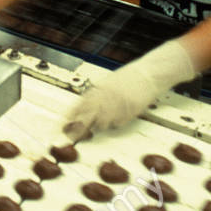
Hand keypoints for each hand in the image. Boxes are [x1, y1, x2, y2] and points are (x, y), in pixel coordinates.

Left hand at [62, 39, 196, 139]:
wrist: (148, 73)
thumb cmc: (128, 78)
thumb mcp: (108, 83)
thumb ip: (95, 95)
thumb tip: (81, 108)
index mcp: (98, 89)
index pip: (78, 105)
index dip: (69, 116)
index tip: (61, 126)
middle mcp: (105, 96)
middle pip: (86, 116)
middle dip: (78, 129)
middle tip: (72, 137)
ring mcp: (117, 104)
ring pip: (102, 123)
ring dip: (100, 126)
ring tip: (106, 121)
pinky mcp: (129, 110)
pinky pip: (118, 123)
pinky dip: (117, 123)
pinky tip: (121, 116)